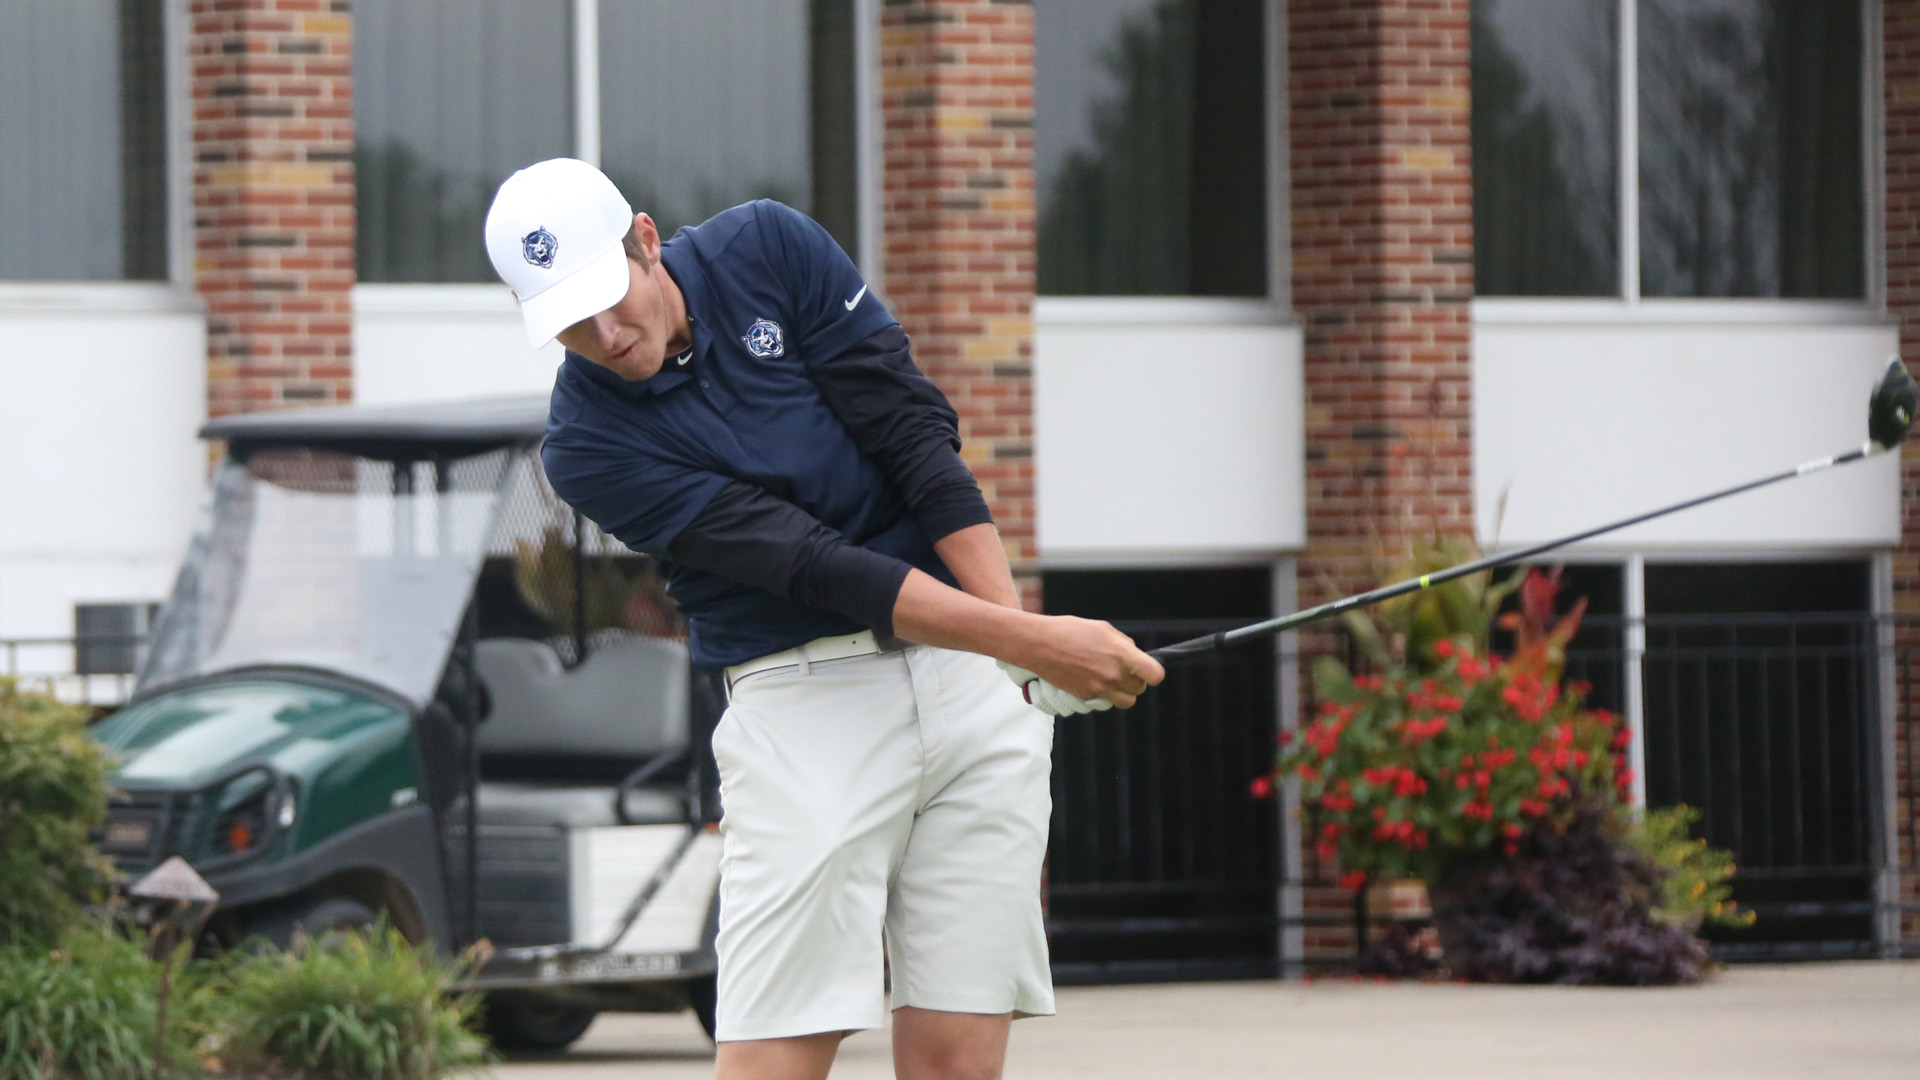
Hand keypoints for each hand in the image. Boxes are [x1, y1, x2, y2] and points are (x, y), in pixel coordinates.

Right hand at [1005, 615, 1164, 708]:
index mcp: (1121, 654)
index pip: (1154, 674)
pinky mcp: (1085, 696)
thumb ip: (1123, 643)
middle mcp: (1113, 674)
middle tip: (1124, 671)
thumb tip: (1134, 655)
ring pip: (1126, 701)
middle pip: (1140, 689)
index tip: (1148, 671)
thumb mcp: (1102, 628)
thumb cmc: (1070, 631)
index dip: (1153, 673)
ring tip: (1112, 679)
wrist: (1039, 644)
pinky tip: (1091, 678)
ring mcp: (1099, 688)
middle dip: (1135, 681)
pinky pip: (1104, 701)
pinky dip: (1102, 693)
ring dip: (1123, 692)